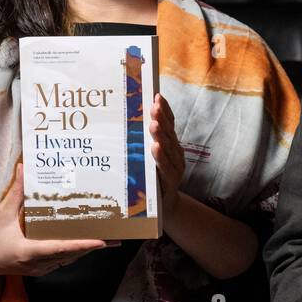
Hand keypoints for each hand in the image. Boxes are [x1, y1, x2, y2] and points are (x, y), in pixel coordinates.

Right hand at [0, 163, 111, 277]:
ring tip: (109, 238)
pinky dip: (76, 252)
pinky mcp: (41, 269)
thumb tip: (22, 168)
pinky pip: (63, 261)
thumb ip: (16, 193)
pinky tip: (88, 243)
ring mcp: (40, 269)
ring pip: (69, 259)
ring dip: (87, 249)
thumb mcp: (1, 214)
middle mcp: (38, 263)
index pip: (61, 248)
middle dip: (93, 245)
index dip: (82, 245)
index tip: (102, 241)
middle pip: (71, 254)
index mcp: (28, 251)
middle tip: (115, 235)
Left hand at [148, 93, 183, 219]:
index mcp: (170, 143)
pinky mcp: (172, 180)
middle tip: (154, 105)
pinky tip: (156, 147)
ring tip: (154, 124)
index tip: (157, 95)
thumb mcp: (146, 158)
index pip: (169, 123)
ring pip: (169, 147)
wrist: (163, 206)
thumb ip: (143, 142)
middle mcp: (175, 151)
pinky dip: (161, 156)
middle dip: (162, 118)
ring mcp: (176, 165)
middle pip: (169, 131)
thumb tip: (125, 122)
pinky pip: (166, 166)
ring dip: (161, 135)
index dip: (165, 109)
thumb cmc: (151, 178)